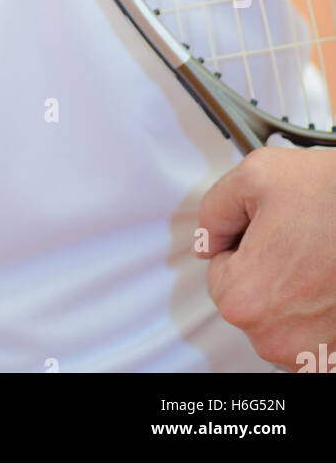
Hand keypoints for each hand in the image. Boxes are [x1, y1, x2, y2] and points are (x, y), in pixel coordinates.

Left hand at [195, 146, 335, 370]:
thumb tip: (208, 239)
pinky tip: (330, 277)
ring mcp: (311, 354)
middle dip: (265, 265)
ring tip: (318, 254)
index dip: (241, 241)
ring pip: (280, 315)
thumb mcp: (253, 176)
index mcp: (244, 299)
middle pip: (249, 297)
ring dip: (292, 288)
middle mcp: (276, 339)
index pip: (217, 272)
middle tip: (297, 236)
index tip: (268, 228)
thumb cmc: (334, 196)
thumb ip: (213, 209)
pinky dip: (318, 305)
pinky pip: (309, 330)